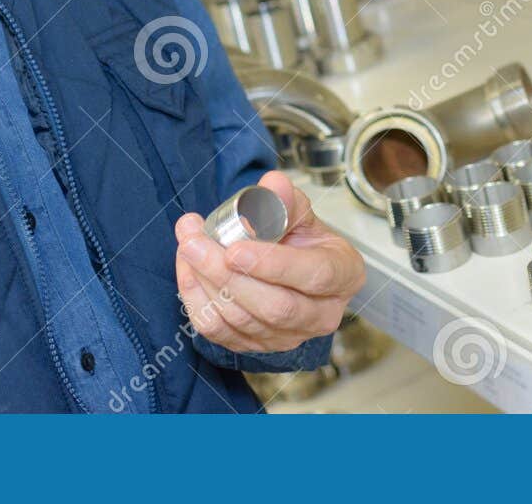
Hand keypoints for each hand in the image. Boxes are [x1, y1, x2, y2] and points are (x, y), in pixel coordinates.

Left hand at [174, 170, 365, 353]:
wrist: (285, 262)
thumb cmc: (298, 237)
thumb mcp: (299, 211)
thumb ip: (284, 198)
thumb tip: (273, 185)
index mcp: (343, 274)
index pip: (314, 276)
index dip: (274, 265)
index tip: (235, 249)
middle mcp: (322, 314)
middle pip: (275, 307)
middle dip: (227, 275)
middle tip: (194, 243)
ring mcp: (290, 336)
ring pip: (244, 321)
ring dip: (207, 284)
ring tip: (188, 246)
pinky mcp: (258, 346)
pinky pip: (221, 333)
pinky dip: (198, 301)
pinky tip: (188, 270)